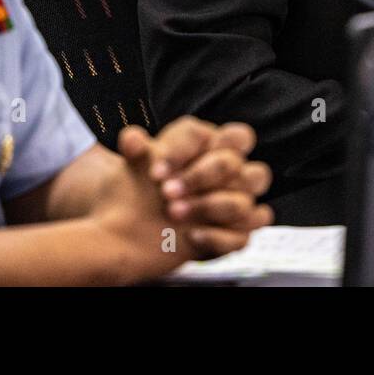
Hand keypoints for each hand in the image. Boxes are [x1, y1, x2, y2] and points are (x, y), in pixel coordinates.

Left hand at [118, 118, 272, 242]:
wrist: (141, 221)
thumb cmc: (149, 181)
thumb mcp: (138, 163)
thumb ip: (135, 147)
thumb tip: (132, 139)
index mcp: (218, 144)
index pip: (228, 136)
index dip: (190, 150)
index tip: (156, 170)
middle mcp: (234, 173)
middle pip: (233, 165)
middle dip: (199, 176)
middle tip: (166, 191)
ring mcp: (238, 204)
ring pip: (242, 203)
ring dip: (208, 206)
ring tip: (172, 212)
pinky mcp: (235, 235)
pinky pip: (242, 238)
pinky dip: (217, 238)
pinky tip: (191, 236)